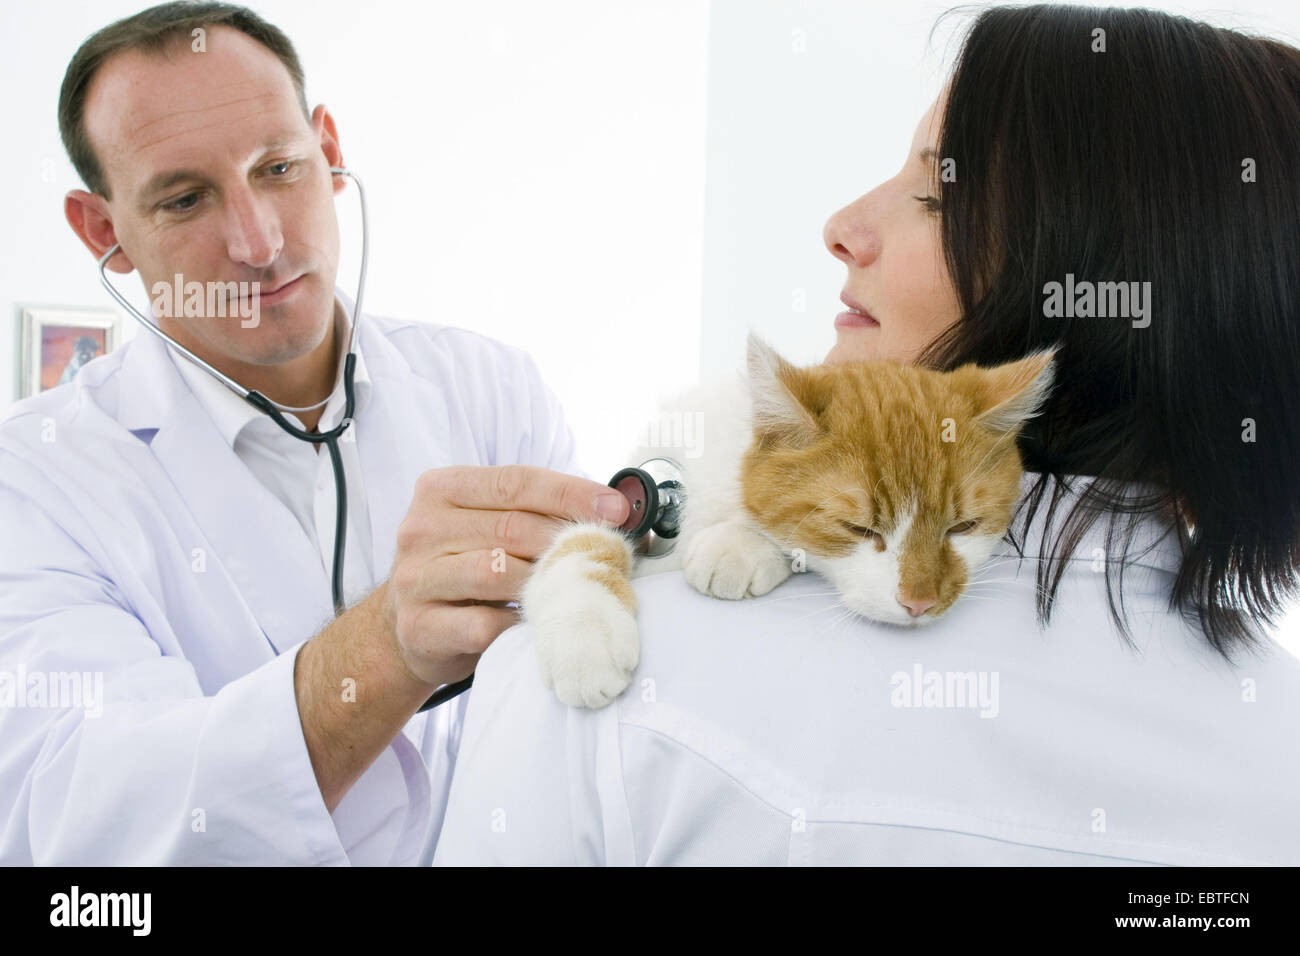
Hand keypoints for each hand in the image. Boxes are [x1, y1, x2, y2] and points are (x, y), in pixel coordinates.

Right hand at [382, 465, 629, 689]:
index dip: (570, 493)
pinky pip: (483, 624)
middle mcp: (420, 527)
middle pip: (511, 527)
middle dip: (566, 541)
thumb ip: (537, 512)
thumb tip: (616, 510)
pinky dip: (517, 624)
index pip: (514, 481)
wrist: (409, 629)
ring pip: (496, 572)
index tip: (615, 508)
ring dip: (544, 583)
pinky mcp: (419, 626)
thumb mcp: (489, 526)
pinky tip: (534, 623)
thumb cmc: (464, 568)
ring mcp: (415, 578)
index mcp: (440, 489)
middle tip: (606, 555)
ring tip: (574, 589)